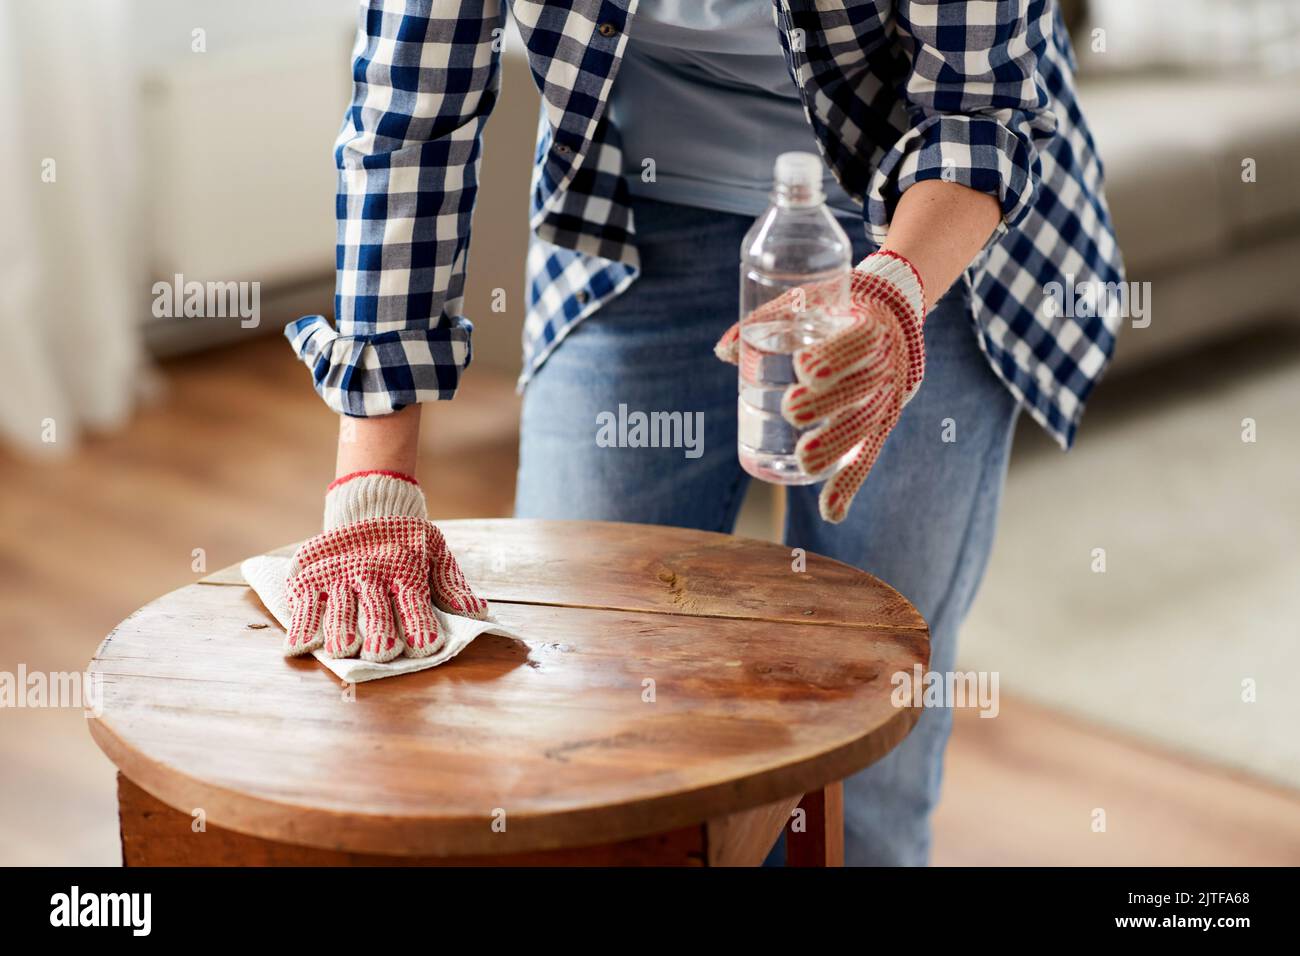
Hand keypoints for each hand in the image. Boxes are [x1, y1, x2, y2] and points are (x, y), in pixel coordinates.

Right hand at [283, 471, 488, 660]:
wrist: (371, 509)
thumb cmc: (408, 543)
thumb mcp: (435, 553)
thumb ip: (452, 585)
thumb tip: (478, 611)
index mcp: (406, 569)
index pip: (415, 601)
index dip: (420, 624)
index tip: (426, 646)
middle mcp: (372, 572)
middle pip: (377, 608)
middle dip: (380, 630)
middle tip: (382, 652)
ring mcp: (340, 574)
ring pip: (341, 606)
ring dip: (342, 628)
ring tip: (344, 650)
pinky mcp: (312, 575)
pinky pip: (305, 601)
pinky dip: (303, 623)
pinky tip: (299, 646)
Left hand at [716, 251, 925, 522]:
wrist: (891, 316)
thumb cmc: (836, 308)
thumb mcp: (806, 301)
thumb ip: (765, 321)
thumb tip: (723, 351)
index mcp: (870, 326)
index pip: (861, 340)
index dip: (837, 355)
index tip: (805, 368)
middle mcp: (885, 364)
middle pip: (862, 386)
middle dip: (828, 401)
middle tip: (791, 410)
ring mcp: (886, 397)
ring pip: (865, 424)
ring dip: (836, 445)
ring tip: (805, 461)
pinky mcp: (882, 423)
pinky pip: (868, 456)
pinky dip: (849, 484)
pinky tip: (831, 512)